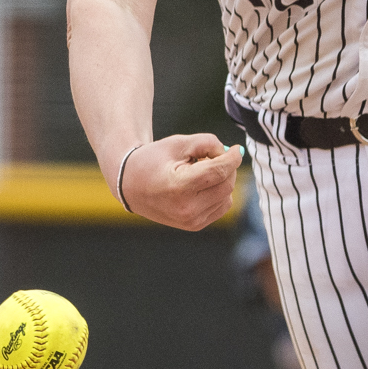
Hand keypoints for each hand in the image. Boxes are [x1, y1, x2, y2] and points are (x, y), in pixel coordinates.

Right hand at [120, 133, 242, 230]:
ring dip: (222, 180)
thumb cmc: (152, 160)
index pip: (218, 171)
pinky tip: (202, 184)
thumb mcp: (177, 143)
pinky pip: (221, 206)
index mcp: (179, 186)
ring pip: (227, 196)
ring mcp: (191, 221)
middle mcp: (186, 208)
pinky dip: (219, 192)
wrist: (131, 185)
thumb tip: (232, 153)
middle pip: (226, 184)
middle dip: (227, 167)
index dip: (232, 158)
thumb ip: (206, 143)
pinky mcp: (195, 225)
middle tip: (213, 156)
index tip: (237, 149)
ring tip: (200, 171)